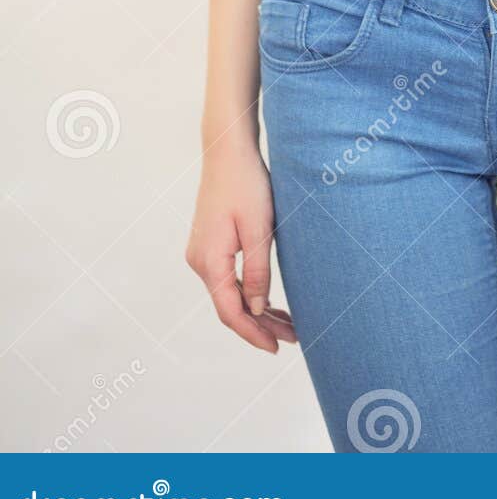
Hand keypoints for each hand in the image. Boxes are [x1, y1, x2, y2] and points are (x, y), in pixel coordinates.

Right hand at [186, 142, 298, 352]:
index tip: (276, 347)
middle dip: (260, 325)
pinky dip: (248, 291)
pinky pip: (228, 278)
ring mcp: (203, 252)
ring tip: (288, 323)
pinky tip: (268, 299)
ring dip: (256, 309)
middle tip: (293, 337)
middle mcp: (200, 261)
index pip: (230, 311)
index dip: (253, 333)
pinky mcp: (210, 243)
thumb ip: (257, 271)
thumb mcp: (258, 228)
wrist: (228, 151)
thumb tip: (258, 309)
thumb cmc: (246, 184)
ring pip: (230, 293)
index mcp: (210, 261)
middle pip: (230, 305)